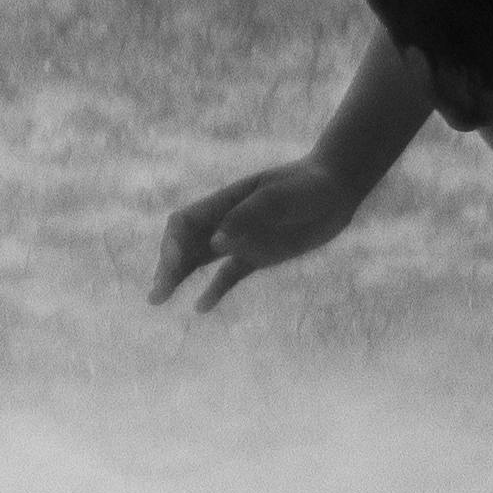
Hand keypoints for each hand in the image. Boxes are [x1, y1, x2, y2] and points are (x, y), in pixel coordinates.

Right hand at [153, 154, 358, 308]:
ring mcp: (242, 240)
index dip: (172, 244)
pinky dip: (214, 290)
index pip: (184, 223)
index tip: (174, 266)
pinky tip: (201, 307)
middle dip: (167, 268)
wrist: (336, 189)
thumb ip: (247, 217)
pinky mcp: (259, 256)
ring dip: (178, 277)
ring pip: (199, 260)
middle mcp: (226, 222)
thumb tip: (216, 244)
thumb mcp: (278, 196)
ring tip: (158, 298)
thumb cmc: (307, 185)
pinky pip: (229, 276)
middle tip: (157, 295)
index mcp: (225, 202)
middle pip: (185, 244)